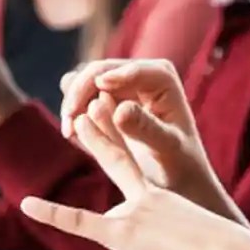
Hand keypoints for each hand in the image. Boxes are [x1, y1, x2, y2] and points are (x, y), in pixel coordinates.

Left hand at [20, 114, 249, 249]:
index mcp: (165, 204)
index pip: (138, 174)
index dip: (124, 147)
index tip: (115, 119)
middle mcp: (151, 199)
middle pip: (127, 157)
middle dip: (110, 129)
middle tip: (94, 102)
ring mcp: (139, 211)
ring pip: (117, 166)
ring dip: (100, 140)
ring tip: (79, 118)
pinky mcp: (124, 234)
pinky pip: (82, 221)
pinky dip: (54, 213)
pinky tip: (27, 205)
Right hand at [60, 60, 229, 216]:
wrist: (177, 179)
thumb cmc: (181, 164)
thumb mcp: (168, 148)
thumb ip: (146, 129)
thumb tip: (119, 110)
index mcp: (161, 77)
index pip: (130, 69)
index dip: (105, 78)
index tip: (89, 99)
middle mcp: (138, 74)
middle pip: (98, 71)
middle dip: (80, 92)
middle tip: (68, 123)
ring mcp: (118, 86)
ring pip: (83, 81)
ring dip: (72, 103)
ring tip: (70, 132)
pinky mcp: (103, 101)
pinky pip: (79, 99)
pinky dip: (73, 113)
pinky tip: (73, 135)